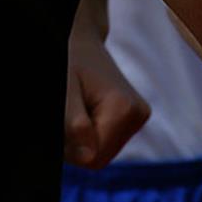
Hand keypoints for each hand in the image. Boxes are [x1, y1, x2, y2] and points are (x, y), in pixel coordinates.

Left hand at [63, 36, 150, 167]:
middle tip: (68, 112)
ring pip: (101, 153)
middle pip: (98, 158)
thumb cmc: (69, 61)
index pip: (92, 158)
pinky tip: (86, 111)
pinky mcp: (133, 120)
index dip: (70, 148)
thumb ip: (75, 125)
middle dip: (76, 144)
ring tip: (77, 108)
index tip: (63, 119)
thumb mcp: (65, 90)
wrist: (81, 42)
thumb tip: (87, 158)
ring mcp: (138, 119)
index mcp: (125, 110)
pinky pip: (105, 143)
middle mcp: (138, 116)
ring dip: (82, 139)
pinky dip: (90, 134)